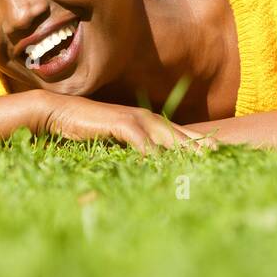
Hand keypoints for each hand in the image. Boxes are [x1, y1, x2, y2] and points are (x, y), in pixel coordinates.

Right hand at [38, 93, 217, 155]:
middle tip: (218, 154)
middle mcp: (143, 117)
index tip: (215, 151)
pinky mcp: (118, 122)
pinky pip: (140, 139)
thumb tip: (145, 165)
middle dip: (197, 144)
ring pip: (164, 135)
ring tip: (200, 160)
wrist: (58, 112)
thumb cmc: (85, 128)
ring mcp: (132, 118)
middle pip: (177, 133)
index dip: (195, 141)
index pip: (176, 132)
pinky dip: (151, 152)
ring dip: (182, 148)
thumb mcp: (112, 140)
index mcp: (144, 121)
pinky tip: (162, 163)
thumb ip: (129, 149)